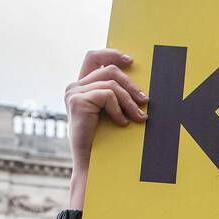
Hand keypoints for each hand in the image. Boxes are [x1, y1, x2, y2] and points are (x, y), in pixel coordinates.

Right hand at [65, 48, 147, 207]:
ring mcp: (73, 93)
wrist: (92, 164)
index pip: (93, 57)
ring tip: (138, 117)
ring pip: (111, 83)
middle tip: (145, 101)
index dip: (111, 53)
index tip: (131, 61)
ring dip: (129, 101)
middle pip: (108, 69)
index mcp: (81, 86)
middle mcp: (74, 87)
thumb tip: (139, 84)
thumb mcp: (113, 111)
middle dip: (131, 84)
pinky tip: (121, 123)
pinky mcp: (77, 101)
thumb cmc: (105, 140)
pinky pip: (107, 95)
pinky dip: (119, 109)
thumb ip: (117, 94)